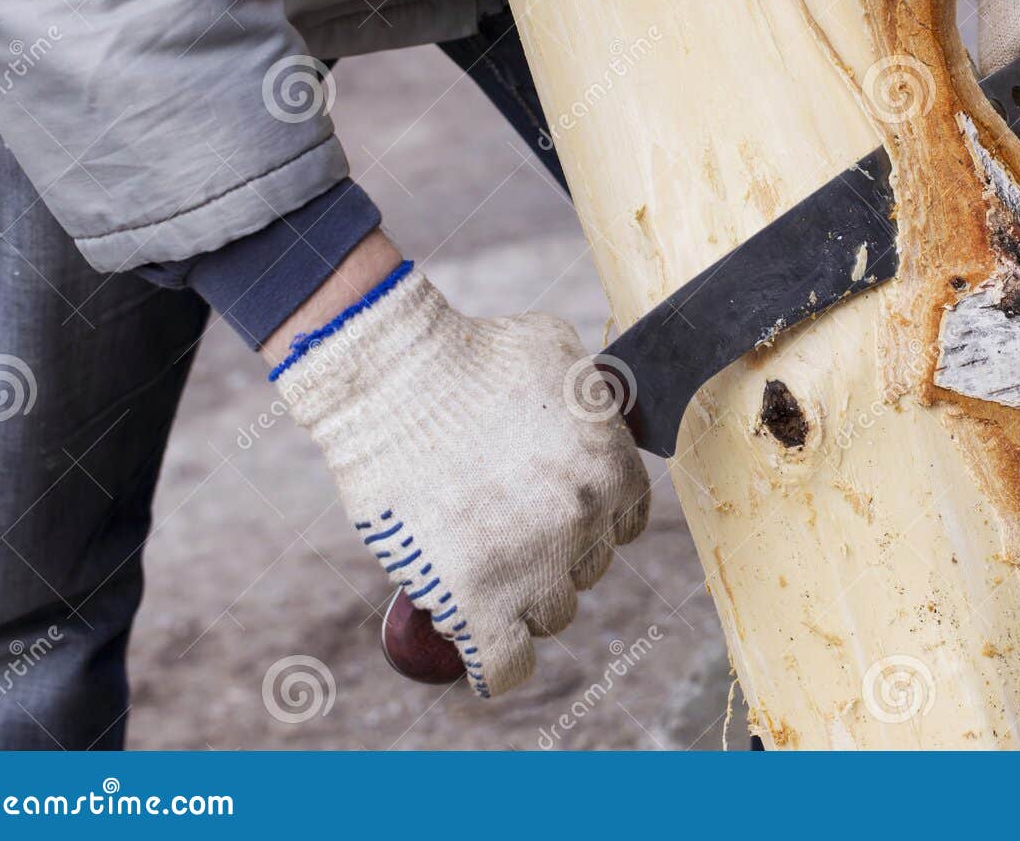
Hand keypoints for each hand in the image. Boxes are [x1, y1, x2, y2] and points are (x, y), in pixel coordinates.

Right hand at [274, 241, 649, 696]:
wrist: (393, 376)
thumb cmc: (468, 352)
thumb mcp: (560, 356)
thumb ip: (594, 401)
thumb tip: (603, 420)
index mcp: (613, 467)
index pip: (626, 521)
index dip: (589, 519)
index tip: (551, 513)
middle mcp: (587, 520)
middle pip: (588, 568)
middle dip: (552, 554)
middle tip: (498, 528)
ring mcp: (536, 565)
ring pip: (551, 613)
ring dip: (519, 597)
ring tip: (471, 561)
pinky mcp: (478, 600)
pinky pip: (505, 664)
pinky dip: (495, 667)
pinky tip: (474, 648)